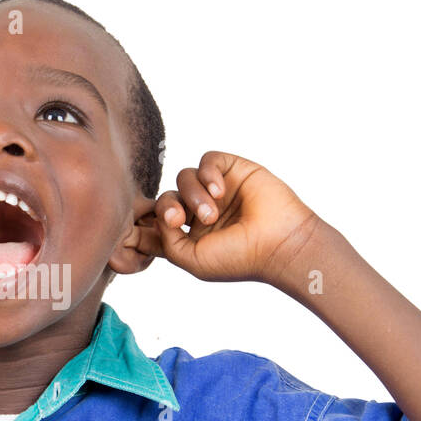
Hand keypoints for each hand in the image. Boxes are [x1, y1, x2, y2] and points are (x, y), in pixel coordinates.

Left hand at [154, 151, 320, 283]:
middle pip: (166, 197)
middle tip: (179, 219)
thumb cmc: (239, 258)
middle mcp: (199, 212)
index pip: (156, 222)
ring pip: (184, 177)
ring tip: (212, 213)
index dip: (144, 222)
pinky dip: (207, 174)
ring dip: (192, 194)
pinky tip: (219, 192)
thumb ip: (165, 240)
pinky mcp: (232, 171)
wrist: (280, 244)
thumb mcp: (192, 260)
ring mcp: (216, 191)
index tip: (140, 227)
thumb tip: (157, 215)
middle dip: (167, 207)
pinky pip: (207, 161)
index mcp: (189, 236)